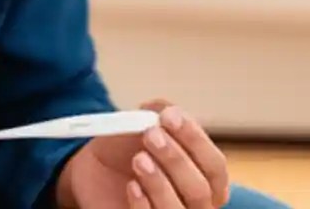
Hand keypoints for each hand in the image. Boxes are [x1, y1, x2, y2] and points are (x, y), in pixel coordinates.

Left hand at [56, 100, 229, 208]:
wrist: (94, 172)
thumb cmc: (126, 149)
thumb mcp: (140, 124)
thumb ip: (158, 113)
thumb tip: (169, 110)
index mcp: (205, 178)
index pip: (214, 165)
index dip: (195, 140)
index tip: (169, 117)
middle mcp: (195, 203)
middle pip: (200, 189)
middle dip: (176, 159)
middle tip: (150, 135)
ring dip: (159, 181)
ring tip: (138, 159)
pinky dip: (144, 203)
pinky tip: (132, 186)